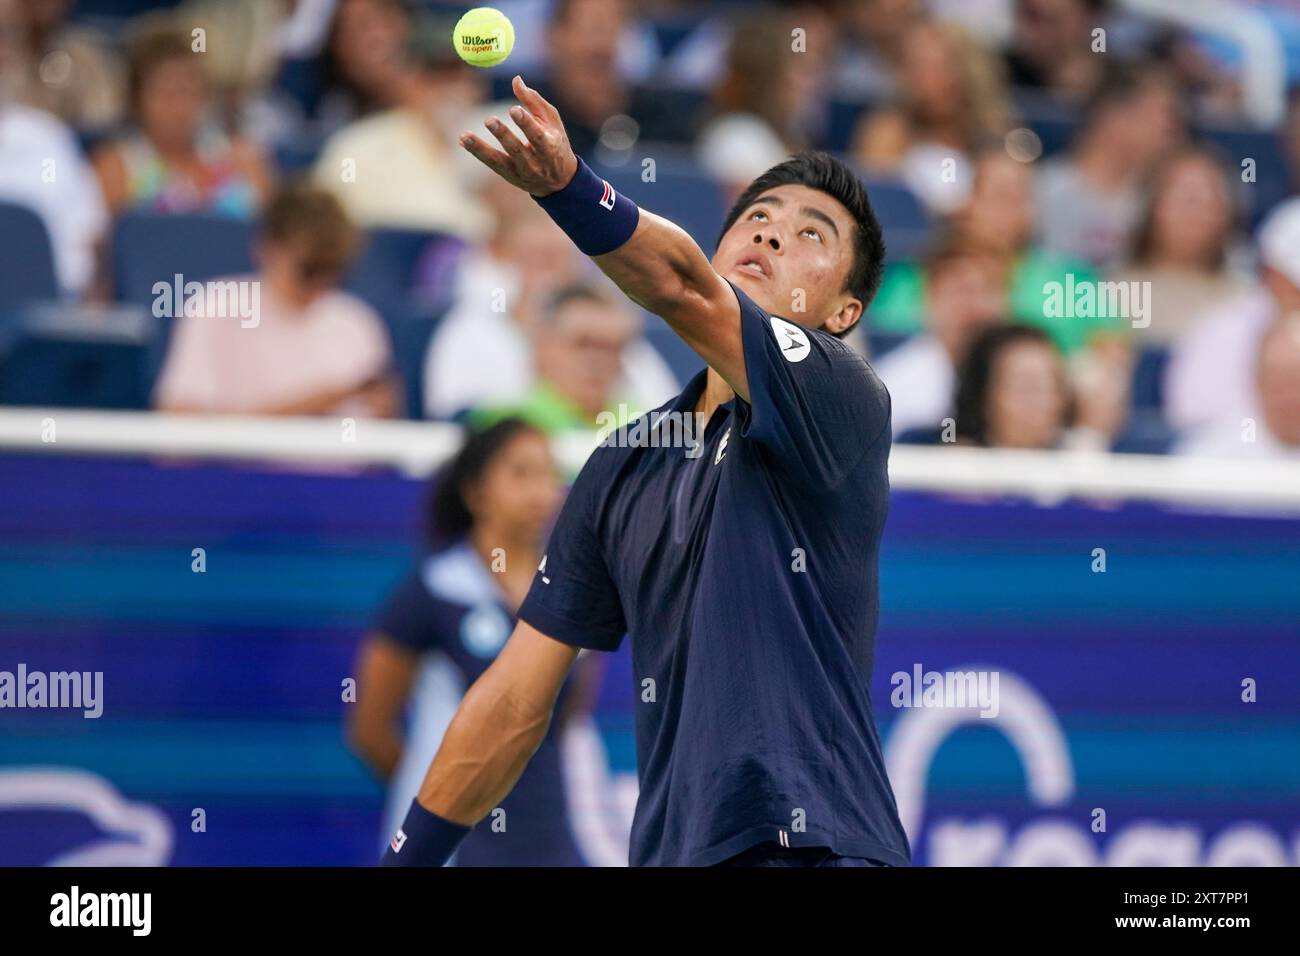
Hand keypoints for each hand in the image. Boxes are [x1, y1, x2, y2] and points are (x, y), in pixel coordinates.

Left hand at [459, 75, 578, 196]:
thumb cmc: (555, 142)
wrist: (558, 181)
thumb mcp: (552, 122)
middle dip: (503, 135)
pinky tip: (463, 141)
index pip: (538, 137)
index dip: (526, 124)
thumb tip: (516, 79)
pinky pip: (491, 163)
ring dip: (481, 148)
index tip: (514, 109)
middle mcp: (536, 163)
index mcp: (550, 148)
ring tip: (465, 136)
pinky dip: (477, 152)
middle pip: (517, 150)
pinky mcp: (509, 175)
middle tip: (489, 120)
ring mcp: (521, 172)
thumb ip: (534, 101)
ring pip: (499, 160)